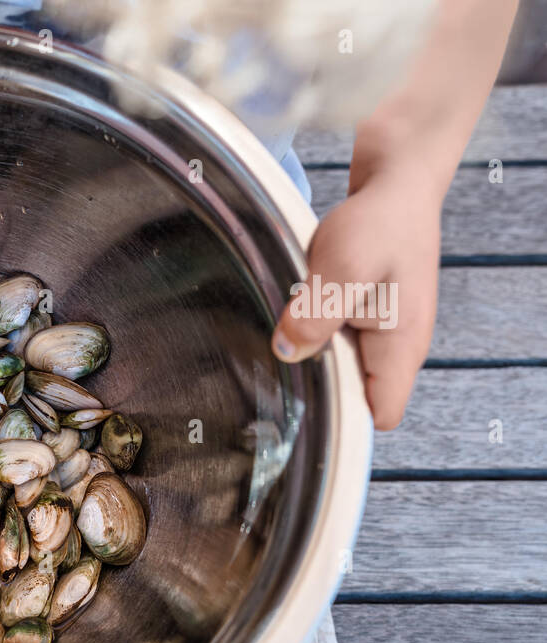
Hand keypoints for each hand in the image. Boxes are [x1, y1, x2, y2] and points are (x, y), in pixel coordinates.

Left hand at [271, 167, 441, 429]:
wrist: (395, 179)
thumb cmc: (381, 221)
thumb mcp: (343, 268)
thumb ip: (316, 316)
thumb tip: (288, 352)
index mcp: (401, 348)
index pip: (380, 414)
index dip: (345, 418)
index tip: (306, 400)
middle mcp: (393, 346)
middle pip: (351, 394)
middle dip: (317, 381)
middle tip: (286, 351)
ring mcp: (378, 329)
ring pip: (336, 364)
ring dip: (309, 349)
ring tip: (292, 321)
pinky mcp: (360, 312)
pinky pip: (330, 336)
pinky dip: (310, 326)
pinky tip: (296, 306)